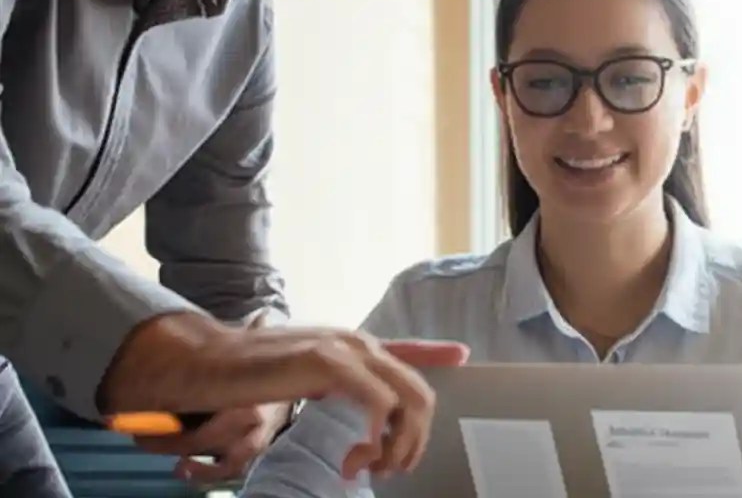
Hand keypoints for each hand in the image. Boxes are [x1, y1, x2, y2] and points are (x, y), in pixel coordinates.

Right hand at [98, 312, 469, 478]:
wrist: (207, 361)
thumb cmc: (251, 376)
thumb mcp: (304, 379)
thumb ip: (334, 387)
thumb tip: (354, 408)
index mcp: (353, 347)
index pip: (408, 348)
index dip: (438, 352)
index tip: (462, 354)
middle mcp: (358, 343)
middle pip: (418, 391)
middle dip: (414, 440)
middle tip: (387, 471)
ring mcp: (345, 348)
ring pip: (406, 397)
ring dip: (397, 445)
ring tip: (366, 468)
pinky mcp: (327, 361)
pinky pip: (378, 399)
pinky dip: (377, 433)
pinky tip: (356, 454)